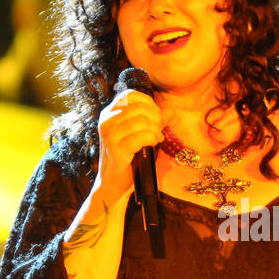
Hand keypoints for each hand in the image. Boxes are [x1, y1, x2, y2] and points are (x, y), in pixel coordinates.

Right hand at [95, 87, 164, 201]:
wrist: (112, 183)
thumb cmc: (127, 157)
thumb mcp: (138, 135)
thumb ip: (153, 122)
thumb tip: (171, 111)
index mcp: (109, 113)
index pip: (131, 95)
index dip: (148, 103)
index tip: (155, 117)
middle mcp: (106, 121)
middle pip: (139, 108)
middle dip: (155, 118)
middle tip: (158, 130)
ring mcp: (110, 135)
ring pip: (142, 121)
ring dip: (155, 130)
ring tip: (156, 139)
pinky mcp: (117, 149)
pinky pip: (143, 136)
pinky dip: (152, 139)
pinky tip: (152, 144)